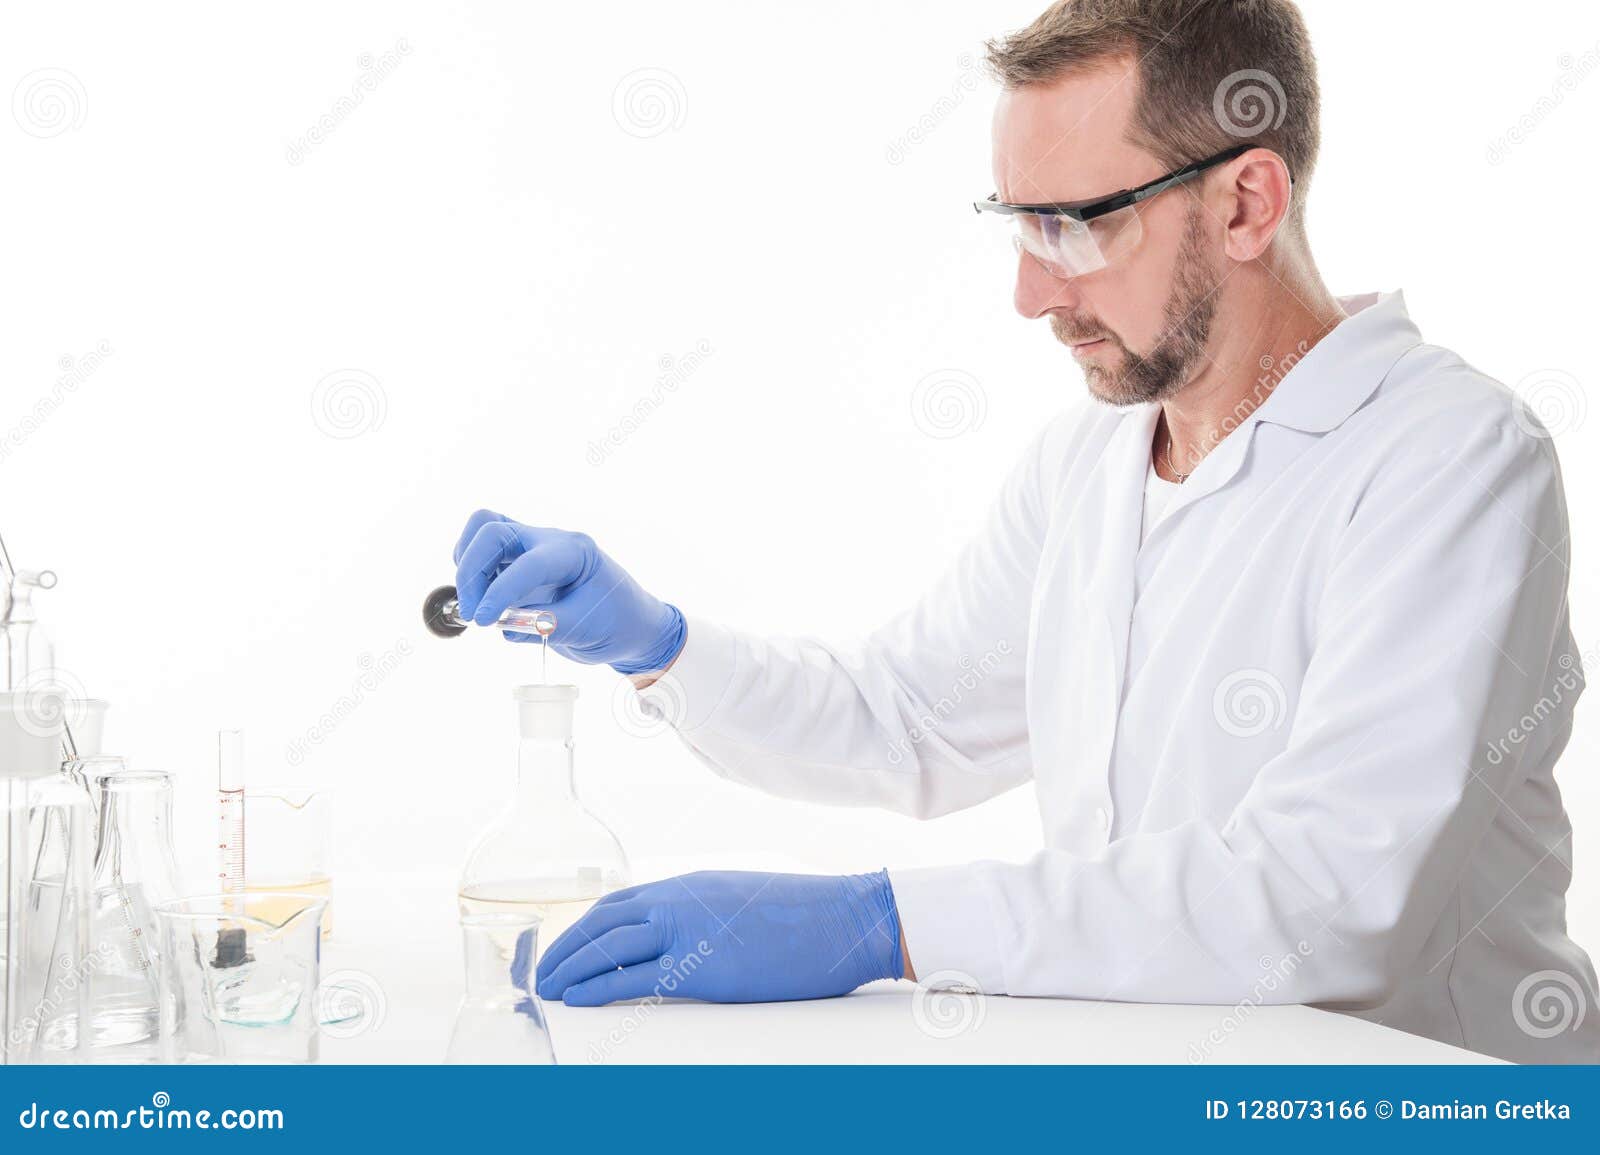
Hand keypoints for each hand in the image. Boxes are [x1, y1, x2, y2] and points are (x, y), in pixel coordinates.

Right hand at [452, 511, 685, 674]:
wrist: (631, 624)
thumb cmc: (618, 623)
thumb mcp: (589, 630)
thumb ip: (548, 625)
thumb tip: (506, 624)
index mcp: (575, 553)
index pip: (528, 564)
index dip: (501, 592)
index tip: (485, 621)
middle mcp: (550, 541)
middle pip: (493, 531)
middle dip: (473, 571)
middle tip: (475, 614)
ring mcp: (532, 547)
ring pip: (484, 529)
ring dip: (467, 565)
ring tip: (474, 604)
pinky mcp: (518, 562)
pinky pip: (484, 549)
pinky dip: (472, 570)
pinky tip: (481, 598)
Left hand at [535, 870, 904, 1005]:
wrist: (844, 918)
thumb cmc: (807, 917)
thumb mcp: (743, 901)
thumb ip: (706, 913)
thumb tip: (687, 938)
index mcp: (689, 883)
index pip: (619, 902)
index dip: (585, 926)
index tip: (567, 945)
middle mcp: (678, 899)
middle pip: (601, 920)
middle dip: (565, 946)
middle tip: (543, 969)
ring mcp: (687, 930)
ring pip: (608, 945)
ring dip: (571, 967)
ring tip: (549, 987)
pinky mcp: (700, 966)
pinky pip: (632, 977)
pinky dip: (597, 986)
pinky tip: (577, 998)